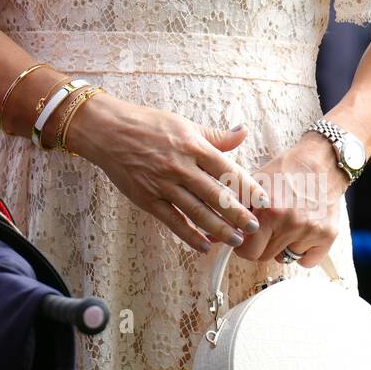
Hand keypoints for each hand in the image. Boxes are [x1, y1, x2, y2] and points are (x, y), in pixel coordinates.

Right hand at [65, 92, 268, 252]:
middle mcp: (180, 166)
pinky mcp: (147, 198)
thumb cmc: (147, 124)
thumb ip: (214, 135)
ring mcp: (162, 184)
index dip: (248, 187)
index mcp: (192, 145)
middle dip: (237, 214)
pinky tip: (204, 245)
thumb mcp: (184, 124)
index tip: (263, 201)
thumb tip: (243, 132)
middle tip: (254, 228)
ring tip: (235, 240)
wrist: (107, 130)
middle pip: (215, 195)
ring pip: (197, 212)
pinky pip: (173, 221)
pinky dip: (189, 235)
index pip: (227, 170)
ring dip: (218, 229)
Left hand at [232, 131, 349, 267]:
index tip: (244, 238)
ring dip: (281, 247)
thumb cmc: (285, 170)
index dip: (242, 245)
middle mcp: (290, 223)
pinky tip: (300, 234)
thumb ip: (234, 209)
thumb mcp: (254, 183)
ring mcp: (310, 231)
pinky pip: (307, 261)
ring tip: (284, 226)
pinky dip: (302, 253)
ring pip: (285, 258)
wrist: (321, 162)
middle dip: (260, 246)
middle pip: (264, 257)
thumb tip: (211, 235)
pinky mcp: (327, 236)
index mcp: (269, 211)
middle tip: (263, 232)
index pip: (247, 250)